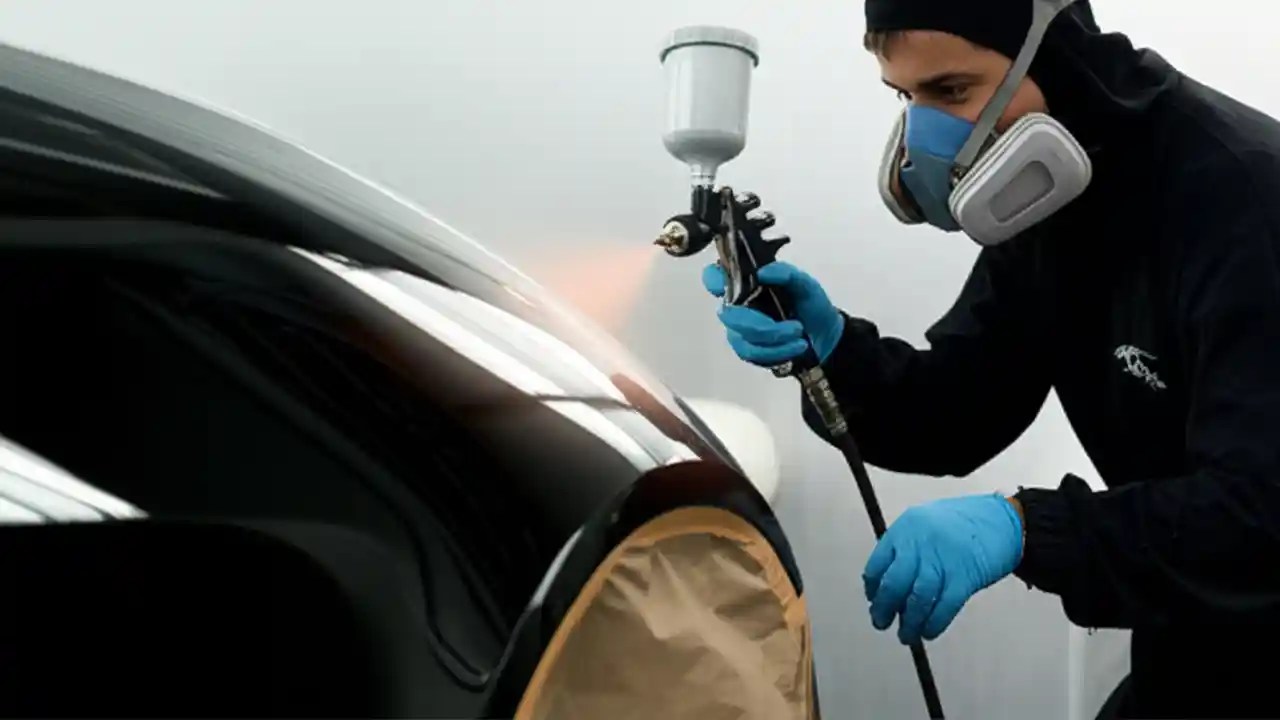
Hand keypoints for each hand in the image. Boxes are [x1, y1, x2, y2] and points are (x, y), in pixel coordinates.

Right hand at [702, 261, 843, 366]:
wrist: (823, 336)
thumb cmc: (809, 305)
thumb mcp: (805, 284)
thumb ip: (786, 273)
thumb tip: (763, 273)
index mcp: (746, 282)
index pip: (714, 278)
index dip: (715, 282)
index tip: (731, 288)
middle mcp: (737, 305)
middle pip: (729, 315)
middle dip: (761, 325)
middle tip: (795, 326)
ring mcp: (739, 329)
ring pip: (742, 338)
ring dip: (775, 340)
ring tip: (800, 336)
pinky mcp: (747, 350)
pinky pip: (752, 354)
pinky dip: (777, 352)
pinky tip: (795, 347)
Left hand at [863, 492, 1022, 644]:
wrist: (1003, 519)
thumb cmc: (965, 522)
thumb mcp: (926, 523)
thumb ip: (907, 548)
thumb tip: (890, 583)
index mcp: (906, 528)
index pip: (877, 565)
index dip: (872, 589)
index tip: (873, 600)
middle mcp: (920, 543)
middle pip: (893, 584)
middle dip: (884, 609)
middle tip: (881, 623)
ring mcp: (943, 560)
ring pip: (916, 599)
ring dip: (909, 622)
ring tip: (906, 635)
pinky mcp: (965, 577)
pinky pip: (943, 607)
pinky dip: (933, 624)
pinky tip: (928, 632)